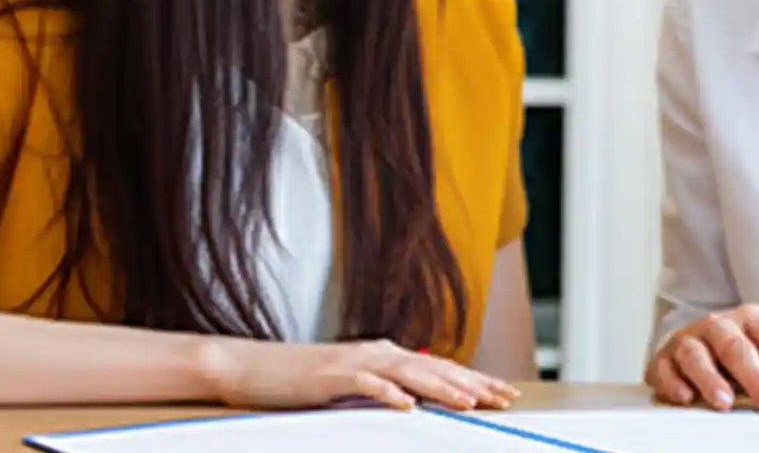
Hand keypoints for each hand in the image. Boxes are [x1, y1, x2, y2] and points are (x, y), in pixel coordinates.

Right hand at [200, 338, 520, 411]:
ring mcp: (356, 362)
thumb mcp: (354, 386)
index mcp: (386, 354)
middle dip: (473, 383)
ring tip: (470, 402)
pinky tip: (407, 406)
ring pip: (409, 373)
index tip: (503, 393)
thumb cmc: (304, 382)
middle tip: (504, 397)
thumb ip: (386, 388)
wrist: (254, 368)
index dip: (474, 379)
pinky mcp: (332, 376)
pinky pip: (366, 384)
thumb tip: (419, 402)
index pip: (439, 367)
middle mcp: (378, 352)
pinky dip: (388, 394)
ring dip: (441, 388)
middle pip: (434, 367)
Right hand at [645, 304, 758, 412]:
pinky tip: (685, 398)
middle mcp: (721, 325)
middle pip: (736, 346)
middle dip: (754, 376)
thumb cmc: (749, 354)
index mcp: (755, 320)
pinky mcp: (664, 359)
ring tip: (725, 403)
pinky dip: (673, 382)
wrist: (702, 345)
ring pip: (697, 353)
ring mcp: (690, 340)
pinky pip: (664, 367)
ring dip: (710, 378)